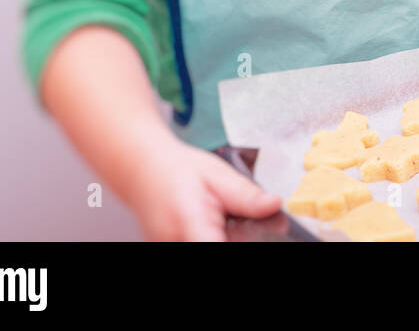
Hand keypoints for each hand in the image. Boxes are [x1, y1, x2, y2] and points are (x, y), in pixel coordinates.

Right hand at [126, 137, 282, 240]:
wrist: (143, 170)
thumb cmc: (177, 169)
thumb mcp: (218, 174)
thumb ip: (246, 195)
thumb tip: (275, 205)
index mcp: (189, 223)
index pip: (217, 247)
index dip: (242, 241)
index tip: (256, 234)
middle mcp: (175, 243)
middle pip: (218, 247)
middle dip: (236, 237)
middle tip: (233, 218)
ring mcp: (169, 249)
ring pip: (210, 244)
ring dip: (224, 237)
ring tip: (219, 219)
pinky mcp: (170, 249)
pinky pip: (200, 244)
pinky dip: (211, 237)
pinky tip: (211, 226)